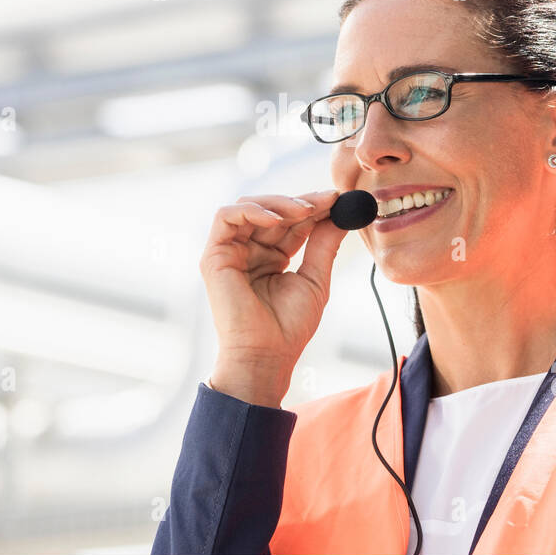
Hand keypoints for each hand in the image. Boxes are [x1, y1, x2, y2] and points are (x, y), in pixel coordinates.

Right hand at [199, 189, 350, 406]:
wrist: (266, 354)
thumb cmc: (289, 327)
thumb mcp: (315, 279)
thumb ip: (323, 245)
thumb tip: (341, 214)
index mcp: (272, 258)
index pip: (291, 223)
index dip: (313, 208)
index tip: (337, 199)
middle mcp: (249, 251)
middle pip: (272, 211)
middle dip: (300, 202)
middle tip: (327, 199)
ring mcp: (230, 252)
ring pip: (249, 207)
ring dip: (278, 203)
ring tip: (304, 210)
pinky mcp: (214, 255)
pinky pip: (226, 217)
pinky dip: (251, 210)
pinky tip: (276, 218)